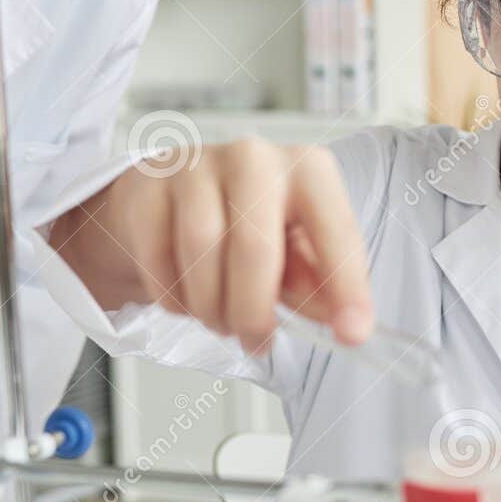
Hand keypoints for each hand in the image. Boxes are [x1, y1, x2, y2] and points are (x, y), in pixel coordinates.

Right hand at [48, 140, 373, 353]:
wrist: (174, 199)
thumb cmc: (250, 226)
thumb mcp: (297, 253)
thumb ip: (319, 285)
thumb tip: (342, 322)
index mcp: (308, 170)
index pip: (335, 231)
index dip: (346, 287)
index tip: (353, 334)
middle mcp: (255, 157)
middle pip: (254, 248)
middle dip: (254, 311)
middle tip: (257, 343)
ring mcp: (195, 165)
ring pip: (200, 252)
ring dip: (211, 306)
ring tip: (221, 323)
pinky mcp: (147, 185)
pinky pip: (156, 255)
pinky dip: (172, 296)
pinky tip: (186, 302)